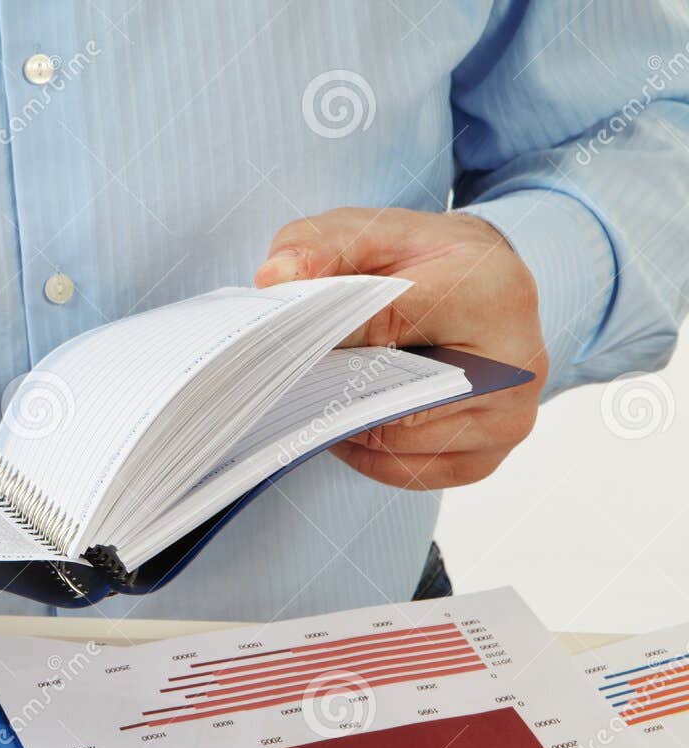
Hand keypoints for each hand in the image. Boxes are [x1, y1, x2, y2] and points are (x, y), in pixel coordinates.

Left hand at [254, 207, 548, 488]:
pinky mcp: (486, 459)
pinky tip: (351, 417)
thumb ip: (322, 246)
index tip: (284, 340)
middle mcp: (514, 365)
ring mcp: (506, 419)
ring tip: (323, 389)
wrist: (485, 288)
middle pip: (392, 395)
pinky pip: (403, 471)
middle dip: (333, 386)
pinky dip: (366, 450)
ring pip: (393, 441)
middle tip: (289, 377)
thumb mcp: (374, 232)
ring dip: (345, 420)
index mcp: (492, 293)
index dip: (327, 332)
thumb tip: (275, 279)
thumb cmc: (424, 261)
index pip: (389, 321)